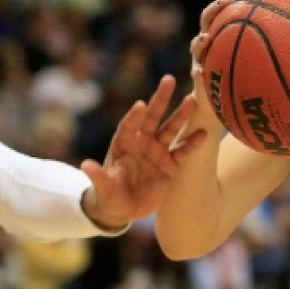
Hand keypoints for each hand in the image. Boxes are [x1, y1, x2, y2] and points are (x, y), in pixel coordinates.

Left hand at [81, 74, 209, 229]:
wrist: (124, 209)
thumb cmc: (109, 195)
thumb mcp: (103, 189)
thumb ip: (98, 176)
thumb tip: (85, 165)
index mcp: (123, 144)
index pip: (129, 126)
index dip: (134, 116)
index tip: (141, 105)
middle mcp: (141, 142)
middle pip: (151, 117)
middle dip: (160, 99)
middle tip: (169, 79)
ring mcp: (157, 152)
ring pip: (170, 129)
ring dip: (181, 115)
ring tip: (192, 101)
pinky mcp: (170, 165)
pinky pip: (183, 151)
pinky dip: (193, 143)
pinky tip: (203, 133)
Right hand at [189, 0, 250, 119]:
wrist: (220, 105)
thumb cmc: (245, 81)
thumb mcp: (261, 62)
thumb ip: (273, 47)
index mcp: (223, 33)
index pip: (226, 8)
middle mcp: (209, 43)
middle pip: (207, 20)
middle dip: (214, 9)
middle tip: (224, 2)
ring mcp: (200, 60)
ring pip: (196, 46)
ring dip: (199, 41)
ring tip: (205, 38)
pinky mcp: (198, 80)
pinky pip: (196, 75)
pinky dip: (197, 73)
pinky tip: (200, 73)